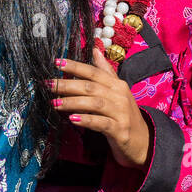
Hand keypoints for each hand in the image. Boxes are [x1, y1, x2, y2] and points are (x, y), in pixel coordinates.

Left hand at [49, 48, 151, 169]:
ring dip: (72, 102)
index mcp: (117, 85)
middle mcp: (120, 96)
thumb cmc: (123, 114)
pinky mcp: (120, 130)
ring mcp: (121, 113)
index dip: (75, 66)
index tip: (57, 62)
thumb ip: (105, 71)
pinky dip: (86, 120)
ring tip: (54, 103)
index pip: (94, 72)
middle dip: (67, 85)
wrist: (142, 140)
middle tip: (48, 85)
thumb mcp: (116, 91)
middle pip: (91, 87)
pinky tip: (72, 119)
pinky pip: (100, 123)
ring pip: (94, 103)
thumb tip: (95, 50)